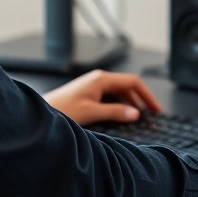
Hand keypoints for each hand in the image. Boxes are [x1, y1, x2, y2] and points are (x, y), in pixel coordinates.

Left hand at [44, 70, 161, 124]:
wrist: (42, 111)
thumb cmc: (61, 109)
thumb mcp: (92, 112)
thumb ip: (115, 112)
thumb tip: (135, 113)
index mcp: (101, 79)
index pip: (133, 82)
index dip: (147, 95)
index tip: (155, 108)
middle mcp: (99, 79)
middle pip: (127, 86)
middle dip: (140, 99)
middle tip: (150, 114)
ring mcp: (93, 85)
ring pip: (119, 92)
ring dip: (129, 103)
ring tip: (137, 117)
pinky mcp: (89, 93)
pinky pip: (110, 96)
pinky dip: (119, 105)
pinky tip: (121, 116)